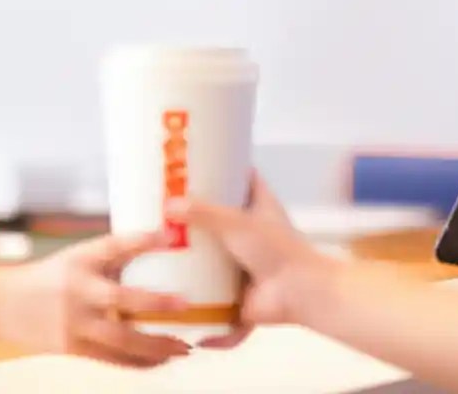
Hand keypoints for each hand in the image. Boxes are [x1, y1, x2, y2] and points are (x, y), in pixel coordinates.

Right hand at [0, 231, 192, 366]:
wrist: (3, 304)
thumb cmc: (50, 278)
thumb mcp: (77, 258)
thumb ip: (112, 258)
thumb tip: (160, 246)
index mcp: (80, 260)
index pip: (113, 245)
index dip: (142, 239)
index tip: (169, 236)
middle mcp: (77, 290)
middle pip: (121, 297)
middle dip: (156, 303)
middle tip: (186, 303)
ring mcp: (74, 322)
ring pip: (122, 338)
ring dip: (156, 345)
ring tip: (183, 347)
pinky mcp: (72, 348)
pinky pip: (112, 360)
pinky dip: (139, 363)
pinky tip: (159, 362)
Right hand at [167, 171, 339, 346]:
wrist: (296, 294)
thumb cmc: (275, 250)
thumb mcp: (235, 222)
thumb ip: (202, 212)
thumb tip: (169, 205)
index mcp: (262, 205)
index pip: (244, 177)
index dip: (224, 167)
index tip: (197, 163)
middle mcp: (254, 229)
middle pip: (223, 213)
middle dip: (198, 210)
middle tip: (167, 202)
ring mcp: (245, 258)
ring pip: (214, 247)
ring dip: (193, 246)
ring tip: (161, 238)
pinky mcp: (236, 285)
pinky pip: (210, 281)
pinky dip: (194, 280)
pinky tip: (169, 277)